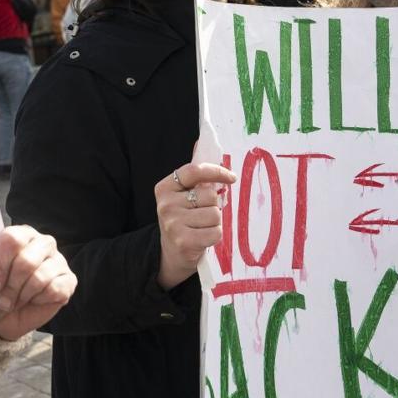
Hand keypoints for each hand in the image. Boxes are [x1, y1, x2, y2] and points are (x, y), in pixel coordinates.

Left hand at [0, 225, 76, 341]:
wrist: (6, 318)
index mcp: (20, 235)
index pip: (12, 240)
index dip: (0, 265)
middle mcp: (42, 243)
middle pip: (26, 260)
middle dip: (12, 285)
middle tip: (3, 300)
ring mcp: (58, 260)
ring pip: (40, 277)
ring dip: (23, 296)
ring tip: (14, 302)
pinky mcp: (69, 279)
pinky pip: (54, 289)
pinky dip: (39, 300)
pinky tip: (34, 301)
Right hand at [155, 160, 235, 289]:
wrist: (170, 255)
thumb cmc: (182, 220)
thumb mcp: (181, 196)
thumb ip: (193, 175)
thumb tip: (202, 142)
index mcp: (164, 187)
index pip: (194, 171)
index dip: (217, 171)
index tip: (232, 178)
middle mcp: (165, 204)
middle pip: (209, 195)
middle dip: (214, 205)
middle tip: (203, 214)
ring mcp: (173, 223)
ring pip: (215, 214)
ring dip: (215, 222)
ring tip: (202, 227)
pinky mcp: (184, 241)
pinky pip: (215, 232)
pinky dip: (215, 236)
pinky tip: (203, 238)